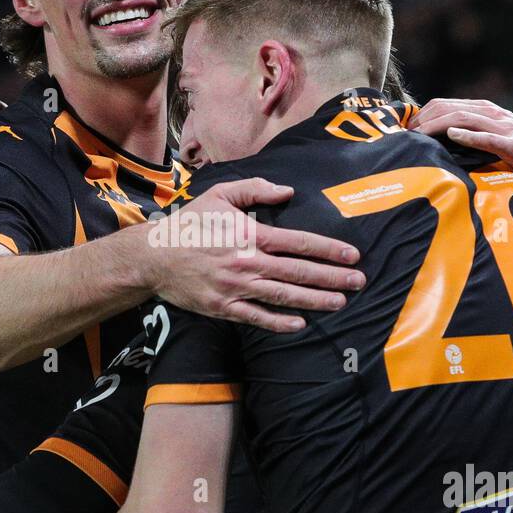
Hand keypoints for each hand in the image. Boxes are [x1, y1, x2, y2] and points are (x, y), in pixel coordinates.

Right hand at [146, 178, 364, 332]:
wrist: (154, 256)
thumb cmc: (190, 224)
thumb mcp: (220, 195)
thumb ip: (256, 189)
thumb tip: (288, 192)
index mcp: (250, 234)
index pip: (300, 242)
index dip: (329, 249)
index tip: (352, 255)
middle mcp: (248, 262)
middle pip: (299, 272)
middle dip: (333, 277)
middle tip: (359, 281)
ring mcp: (237, 288)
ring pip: (284, 296)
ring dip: (315, 300)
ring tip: (340, 302)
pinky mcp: (224, 307)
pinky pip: (257, 317)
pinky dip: (280, 322)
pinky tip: (300, 324)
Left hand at [412, 98, 512, 197]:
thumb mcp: (499, 142)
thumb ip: (475, 138)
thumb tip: (443, 144)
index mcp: (489, 113)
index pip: (449, 105)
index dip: (424, 114)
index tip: (406, 128)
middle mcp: (495, 116)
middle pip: (452, 108)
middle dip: (425, 118)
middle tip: (405, 133)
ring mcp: (506, 130)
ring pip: (466, 117)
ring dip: (439, 124)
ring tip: (419, 133)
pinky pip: (490, 138)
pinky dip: (470, 135)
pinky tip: (453, 135)